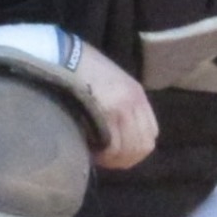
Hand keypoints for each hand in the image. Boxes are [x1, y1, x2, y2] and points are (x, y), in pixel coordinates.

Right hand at [74, 45, 157, 168]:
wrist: (65, 57)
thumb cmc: (83, 72)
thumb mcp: (112, 86)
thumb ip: (121, 109)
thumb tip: (119, 139)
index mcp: (138, 96)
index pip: (151, 134)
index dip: (136, 149)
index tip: (118, 153)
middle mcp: (135, 103)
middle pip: (142, 146)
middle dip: (125, 158)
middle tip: (106, 159)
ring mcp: (123, 108)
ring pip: (128, 149)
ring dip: (113, 158)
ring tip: (97, 155)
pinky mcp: (107, 113)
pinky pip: (112, 145)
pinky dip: (103, 154)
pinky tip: (91, 150)